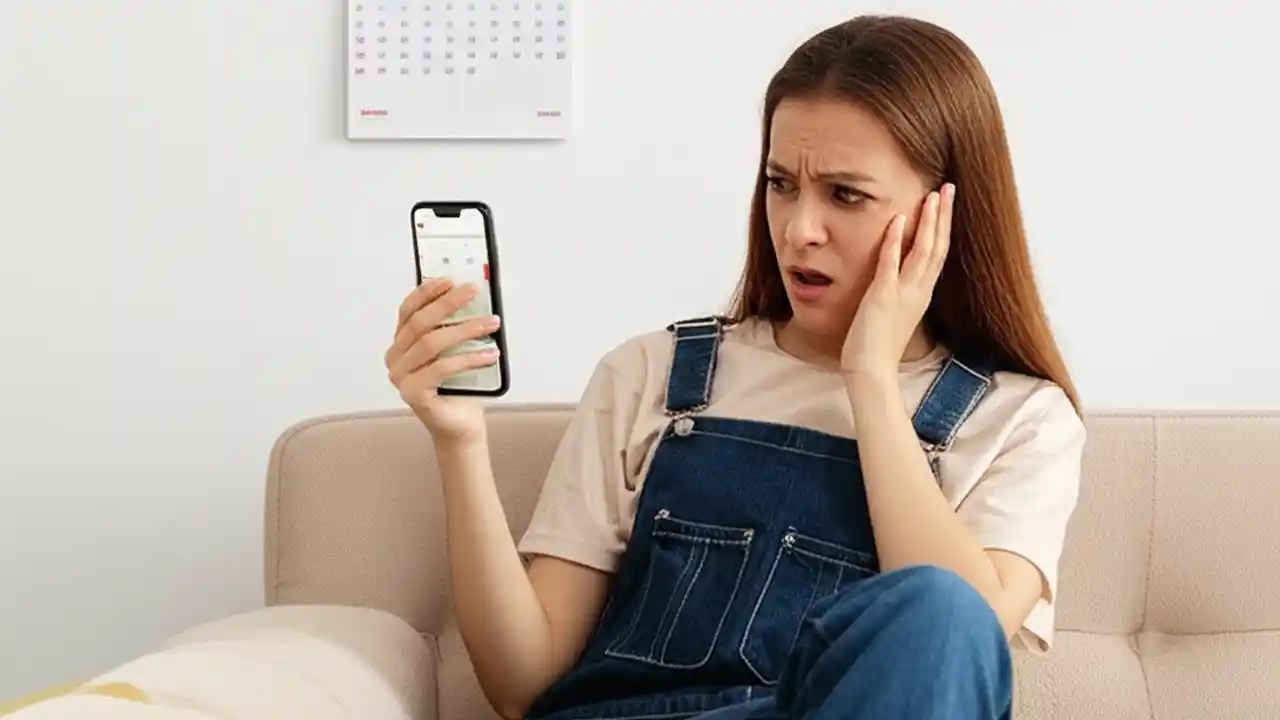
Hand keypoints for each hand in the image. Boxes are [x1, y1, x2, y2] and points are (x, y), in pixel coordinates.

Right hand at [385, 277, 501, 445]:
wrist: (461, 425)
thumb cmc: (460, 386)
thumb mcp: (458, 349)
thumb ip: (456, 326)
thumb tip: (475, 297)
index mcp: (401, 343)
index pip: (408, 310)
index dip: (427, 292)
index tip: (450, 279)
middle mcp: (395, 358)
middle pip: (420, 323)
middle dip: (449, 303)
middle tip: (473, 292)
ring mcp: (400, 377)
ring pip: (432, 343)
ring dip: (465, 329)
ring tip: (491, 323)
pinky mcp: (412, 394)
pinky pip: (441, 368)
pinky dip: (469, 358)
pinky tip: (490, 354)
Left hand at [842, 184, 953, 379]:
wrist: (871, 371)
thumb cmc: (877, 344)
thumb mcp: (894, 311)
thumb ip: (900, 290)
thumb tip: (899, 272)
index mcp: (922, 294)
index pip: (938, 253)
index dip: (944, 226)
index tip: (946, 202)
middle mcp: (918, 291)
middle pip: (938, 246)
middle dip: (943, 216)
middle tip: (948, 187)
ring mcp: (903, 294)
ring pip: (922, 252)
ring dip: (929, 222)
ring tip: (933, 195)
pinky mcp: (883, 298)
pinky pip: (891, 264)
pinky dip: (896, 241)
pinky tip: (899, 219)